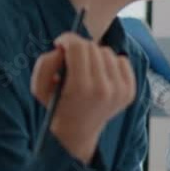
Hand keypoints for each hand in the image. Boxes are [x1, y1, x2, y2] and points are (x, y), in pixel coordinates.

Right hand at [30, 33, 136, 164]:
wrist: (78, 130)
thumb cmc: (57, 105)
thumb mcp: (40, 87)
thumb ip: (46, 63)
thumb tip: (64, 47)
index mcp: (80, 88)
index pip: (78, 47)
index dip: (67, 40)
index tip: (61, 44)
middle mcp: (104, 89)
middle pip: (93, 47)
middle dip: (79, 48)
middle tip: (71, 58)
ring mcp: (120, 91)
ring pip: (108, 52)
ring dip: (95, 56)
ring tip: (86, 69)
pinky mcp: (130, 91)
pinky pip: (123, 60)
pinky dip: (110, 63)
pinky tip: (101, 75)